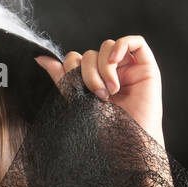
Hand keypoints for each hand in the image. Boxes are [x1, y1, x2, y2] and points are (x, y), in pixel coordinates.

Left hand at [37, 35, 164, 146]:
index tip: (76, 89)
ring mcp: (129, 70)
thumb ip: (62, 78)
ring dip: (104, 67)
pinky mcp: (147, 67)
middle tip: (96, 95)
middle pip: (91, 53)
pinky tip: (115, 63)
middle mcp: (111, 74)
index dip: (73, 68)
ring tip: (110, 91)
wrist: (128, 144)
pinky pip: (135, 42)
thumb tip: (40, 58)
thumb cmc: (106, 130)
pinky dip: (121, 46)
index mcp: (94, 81)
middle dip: (88, 72)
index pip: (78, 60)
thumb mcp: (77, 100)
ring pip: (108, 46)